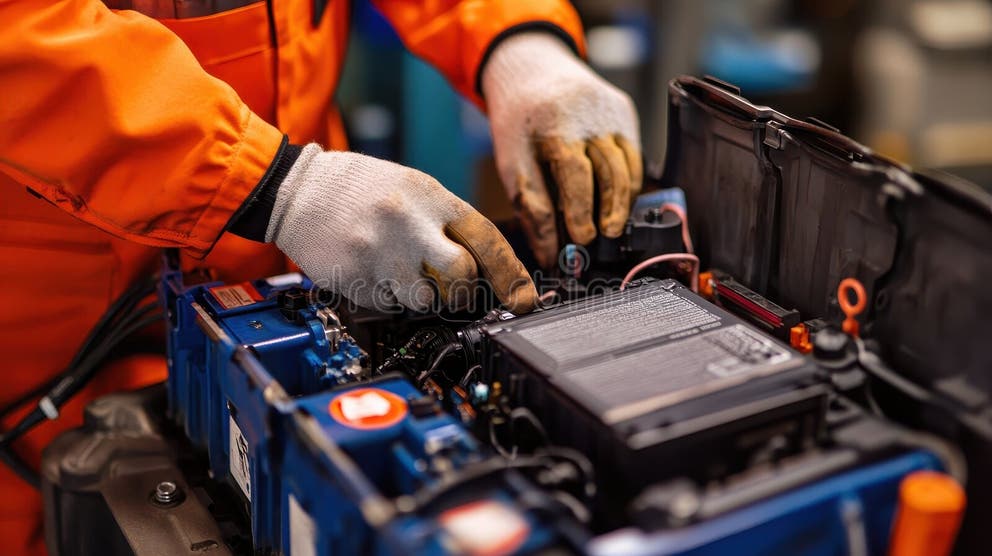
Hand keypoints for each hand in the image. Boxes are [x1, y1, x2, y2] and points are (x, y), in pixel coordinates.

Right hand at [266, 145, 537, 312]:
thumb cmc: (357, 189)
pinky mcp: (356, 278)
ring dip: (421, 296)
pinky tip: (373, 271)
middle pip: (462, 275)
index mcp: (429, 196)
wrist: (295, 190)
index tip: (523, 299)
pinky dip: (388, 296)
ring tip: (400, 271)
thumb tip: (483, 266)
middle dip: (465, 291)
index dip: (511, 274)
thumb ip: (445, 222)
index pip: (486, 238)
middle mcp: (408, 223)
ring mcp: (380, 253)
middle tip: (453, 290)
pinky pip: (389, 304)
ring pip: (425, 299)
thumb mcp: (410, 188)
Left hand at [483, 32, 642, 267]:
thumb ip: (531, 205)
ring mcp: (612, 111)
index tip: (581, 239)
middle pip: (611, 170)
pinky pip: (633, 153)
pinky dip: (628, 182)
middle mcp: (590, 114)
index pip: (576, 173)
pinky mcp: (624, 111)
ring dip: (623, 200)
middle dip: (611, 209)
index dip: (581, 209)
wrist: (532, 69)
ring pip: (628, 164)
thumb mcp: (511, 160)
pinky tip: (618, 202)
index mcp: (556, 125)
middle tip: (605, 237)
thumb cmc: (518, 122)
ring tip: (613, 227)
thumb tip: (549, 253)